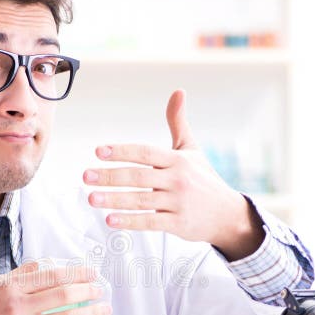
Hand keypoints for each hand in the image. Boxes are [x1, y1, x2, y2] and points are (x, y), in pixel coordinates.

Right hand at [0, 262, 110, 314]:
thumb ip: (18, 276)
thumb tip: (43, 265)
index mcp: (10, 287)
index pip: (51, 276)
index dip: (76, 273)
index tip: (91, 273)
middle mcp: (17, 306)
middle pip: (63, 295)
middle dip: (88, 291)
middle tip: (101, 290)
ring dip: (89, 314)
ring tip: (104, 310)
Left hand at [83, 89, 263, 260]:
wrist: (228, 214)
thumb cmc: (204, 179)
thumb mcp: (192, 149)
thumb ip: (178, 123)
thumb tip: (178, 91)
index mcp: (177, 160)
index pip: (145, 152)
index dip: (122, 151)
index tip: (99, 151)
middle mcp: (178, 179)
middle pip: (139, 176)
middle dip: (110, 176)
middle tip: (86, 176)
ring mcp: (178, 202)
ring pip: (141, 200)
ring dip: (114, 199)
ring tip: (91, 198)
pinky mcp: (178, 223)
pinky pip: (150, 221)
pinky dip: (129, 221)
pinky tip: (110, 219)